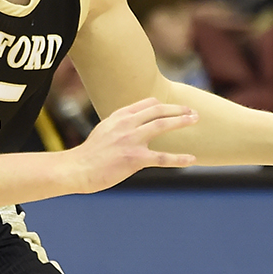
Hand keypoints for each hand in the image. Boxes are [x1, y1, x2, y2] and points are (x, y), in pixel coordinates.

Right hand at [70, 97, 197, 192]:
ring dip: (181, 121)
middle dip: (177, 109)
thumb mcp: (104, 130)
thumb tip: (134, 124)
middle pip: (158, 110)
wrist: (77, 169)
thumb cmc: (90, 154)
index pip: (146, 104)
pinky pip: (162, 158)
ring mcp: (131, 140)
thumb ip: (120, 124)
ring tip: (195, 120)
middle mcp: (126, 124)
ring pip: (162, 125)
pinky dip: (179, 158)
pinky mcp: (135, 159)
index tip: (173, 108)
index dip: (162, 105)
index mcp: (119, 116)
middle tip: (192, 112)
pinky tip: (191, 159)